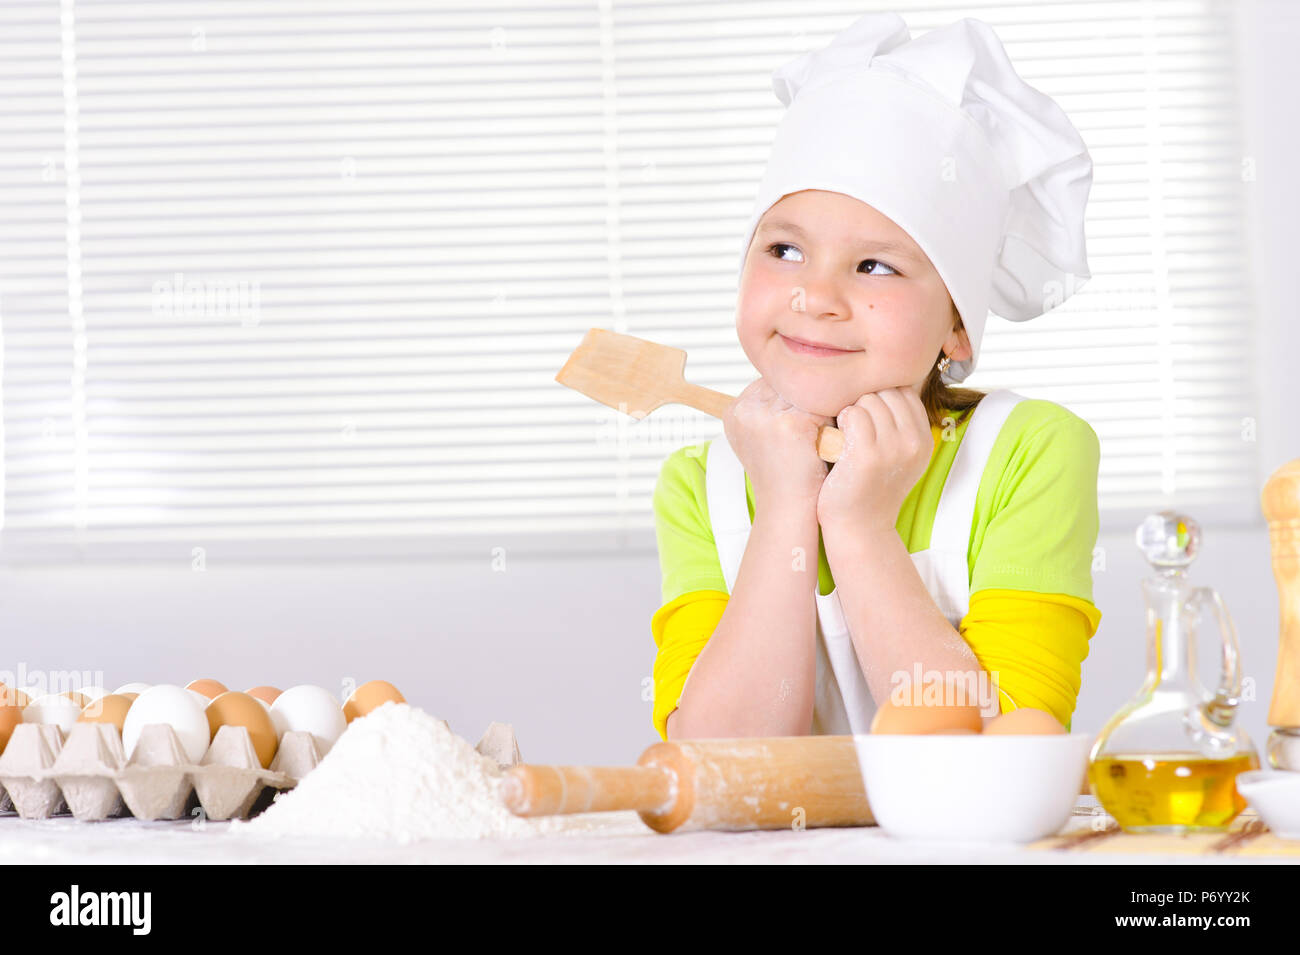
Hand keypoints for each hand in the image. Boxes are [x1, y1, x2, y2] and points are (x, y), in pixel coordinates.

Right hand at [723, 377, 834, 512]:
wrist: (786, 508)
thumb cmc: (779, 474)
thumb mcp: (758, 438)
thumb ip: (764, 409)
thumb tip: (787, 380)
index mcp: (733, 411)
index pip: (770, 384)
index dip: (788, 401)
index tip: (796, 424)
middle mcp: (744, 410)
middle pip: (786, 386)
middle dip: (802, 403)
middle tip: (809, 431)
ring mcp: (765, 416)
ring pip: (804, 394)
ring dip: (817, 411)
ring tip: (817, 437)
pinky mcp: (790, 425)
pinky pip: (820, 407)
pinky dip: (827, 423)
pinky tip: (824, 441)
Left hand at [817, 387, 931, 534]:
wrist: (859, 528)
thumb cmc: (870, 487)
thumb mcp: (898, 456)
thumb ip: (899, 423)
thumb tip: (886, 378)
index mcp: (924, 440)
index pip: (905, 391)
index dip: (880, 397)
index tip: (867, 418)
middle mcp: (915, 443)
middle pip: (886, 391)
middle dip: (865, 402)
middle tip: (853, 428)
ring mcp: (893, 449)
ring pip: (869, 399)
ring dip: (851, 412)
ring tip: (846, 435)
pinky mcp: (867, 456)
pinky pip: (852, 414)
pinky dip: (840, 422)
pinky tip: (837, 440)